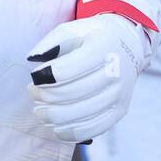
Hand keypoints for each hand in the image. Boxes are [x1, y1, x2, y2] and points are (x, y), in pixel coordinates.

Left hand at [26, 14, 147, 143]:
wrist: (128, 45)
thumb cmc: (93, 36)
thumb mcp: (73, 28)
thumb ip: (51, 42)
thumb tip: (32, 59)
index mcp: (103, 48)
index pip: (68, 69)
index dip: (45, 77)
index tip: (34, 77)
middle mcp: (115, 72)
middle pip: (72, 93)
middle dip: (46, 96)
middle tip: (32, 93)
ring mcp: (119, 94)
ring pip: (81, 114)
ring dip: (54, 116)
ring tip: (40, 111)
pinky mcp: (120, 110)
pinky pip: (94, 128)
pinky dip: (72, 132)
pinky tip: (56, 128)